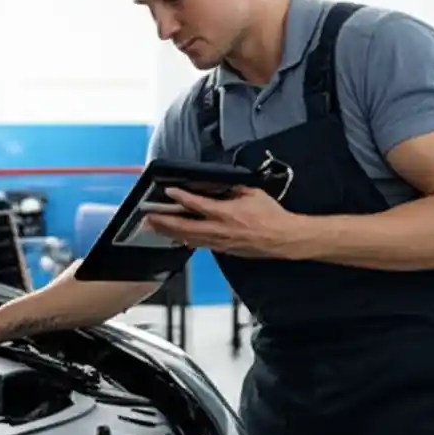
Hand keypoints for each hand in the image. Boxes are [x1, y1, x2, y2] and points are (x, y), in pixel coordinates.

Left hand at [144, 186, 301, 258]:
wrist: (284, 239)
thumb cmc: (271, 215)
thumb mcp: (252, 193)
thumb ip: (231, 189)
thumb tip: (217, 184)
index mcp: (227, 212)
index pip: (198, 204)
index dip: (181, 197)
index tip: (168, 192)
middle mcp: (219, 229)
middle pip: (185, 226)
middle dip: (164, 221)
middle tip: (149, 217)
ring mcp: (220, 242)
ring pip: (188, 238)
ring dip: (169, 232)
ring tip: (154, 227)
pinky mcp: (223, 250)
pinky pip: (199, 245)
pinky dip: (184, 240)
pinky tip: (176, 238)